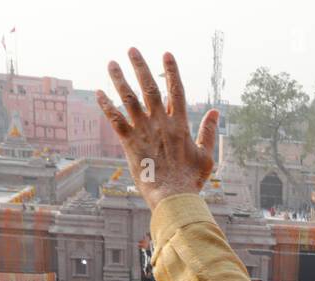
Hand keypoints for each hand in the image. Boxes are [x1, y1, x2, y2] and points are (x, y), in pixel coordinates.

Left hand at [96, 49, 217, 209]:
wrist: (173, 196)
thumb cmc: (191, 180)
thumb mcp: (206, 156)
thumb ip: (209, 132)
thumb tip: (215, 112)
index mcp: (180, 125)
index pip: (176, 91)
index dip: (172, 71)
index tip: (166, 54)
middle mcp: (160, 123)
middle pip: (149, 88)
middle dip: (140, 66)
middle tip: (132, 50)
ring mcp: (144, 131)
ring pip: (129, 99)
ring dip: (119, 79)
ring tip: (111, 63)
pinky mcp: (129, 142)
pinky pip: (115, 120)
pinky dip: (106, 105)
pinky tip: (99, 92)